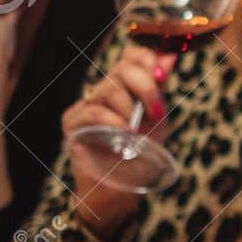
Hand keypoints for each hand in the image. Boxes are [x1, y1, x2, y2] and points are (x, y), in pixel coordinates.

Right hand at [61, 45, 173, 232]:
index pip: (131, 55)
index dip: (146, 58)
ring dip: (130, 110)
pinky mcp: (72, 121)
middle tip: (155, 110)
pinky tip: (123, 135)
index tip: (163, 75)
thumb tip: (170, 55)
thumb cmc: (142, 154)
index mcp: (126, 87)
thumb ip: (160, 88)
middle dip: (145, 86)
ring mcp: (86, 104)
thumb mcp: (158, 119)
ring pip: (110, 89)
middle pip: (122, 67)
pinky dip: (113, 122)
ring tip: (135, 133)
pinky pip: (94, 111)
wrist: (124, 186)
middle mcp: (104, 91)